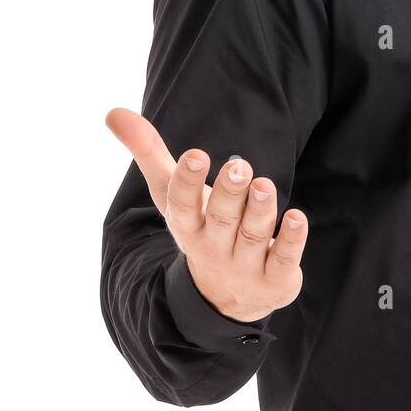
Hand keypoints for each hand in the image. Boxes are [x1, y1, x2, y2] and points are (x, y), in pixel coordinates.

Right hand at [105, 106, 307, 324]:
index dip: (188, 181)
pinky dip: (291, 239)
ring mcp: (245, 266)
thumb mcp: (172, 196)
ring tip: (265, 185)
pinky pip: (284, 258)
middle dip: (230, 193)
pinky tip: (297, 217)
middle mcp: (214, 248)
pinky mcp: (275, 279)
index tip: (197, 154)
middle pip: (222, 219)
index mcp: (188, 226)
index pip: (182, 205)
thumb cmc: (200, 228)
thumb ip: (149, 153)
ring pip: (253, 237)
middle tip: (240, 166)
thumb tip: (113, 112)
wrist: (224, 298)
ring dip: (260, 210)